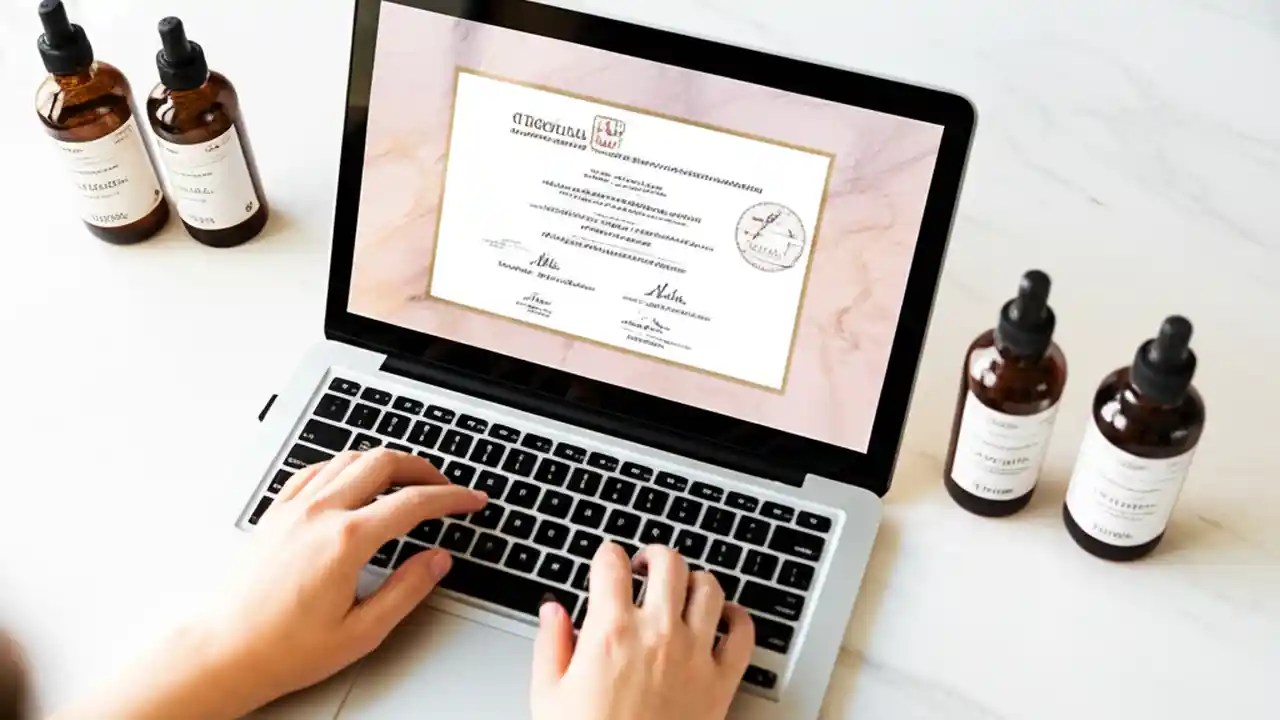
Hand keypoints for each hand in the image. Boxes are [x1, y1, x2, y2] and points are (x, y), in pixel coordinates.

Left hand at [204, 449, 487, 704]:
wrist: (223, 652)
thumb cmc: (283, 649)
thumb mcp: (362, 631)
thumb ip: (407, 589)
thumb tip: (437, 561)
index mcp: (345, 540)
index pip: (414, 502)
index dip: (452, 498)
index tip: (471, 501)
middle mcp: (319, 513)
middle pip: (384, 463)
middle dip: (424, 469)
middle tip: (445, 487)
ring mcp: (294, 508)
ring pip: (351, 458)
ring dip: (387, 461)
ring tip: (408, 480)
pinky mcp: (277, 513)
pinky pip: (317, 469)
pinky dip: (347, 466)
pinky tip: (355, 479)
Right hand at [531, 543, 754, 719]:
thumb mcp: (548, 696)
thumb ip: (551, 644)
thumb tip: (554, 612)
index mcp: (610, 632)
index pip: (611, 562)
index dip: (606, 554)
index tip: (607, 561)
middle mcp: (656, 634)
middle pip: (668, 562)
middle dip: (654, 556)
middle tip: (646, 566)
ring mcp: (694, 655)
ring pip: (708, 587)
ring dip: (693, 580)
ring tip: (681, 588)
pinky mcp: (721, 681)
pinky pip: (743, 633)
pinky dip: (737, 618)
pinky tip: (725, 617)